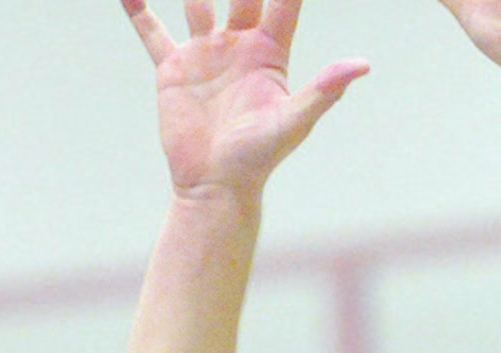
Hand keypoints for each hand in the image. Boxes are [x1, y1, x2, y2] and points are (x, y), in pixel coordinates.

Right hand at [121, 0, 365, 198]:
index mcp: (270, 49)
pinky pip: (153, 32)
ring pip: (196, 0)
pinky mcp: (173, 69)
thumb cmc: (257, 159)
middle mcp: (238, 42)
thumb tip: (362, 65)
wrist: (213, 186)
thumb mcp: (292, 122)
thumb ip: (323, 90)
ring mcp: (205, 52)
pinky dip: (139, 10)